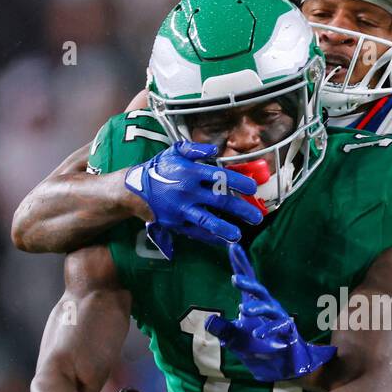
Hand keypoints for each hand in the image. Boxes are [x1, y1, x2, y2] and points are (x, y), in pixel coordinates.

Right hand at [124, 141, 260, 257]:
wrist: (134, 189)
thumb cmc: (159, 168)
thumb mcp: (174, 152)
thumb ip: (195, 149)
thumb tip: (215, 150)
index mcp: (191, 172)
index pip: (220, 177)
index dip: (239, 182)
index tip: (253, 187)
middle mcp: (188, 191)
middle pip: (219, 200)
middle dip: (241, 209)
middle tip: (257, 217)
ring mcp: (182, 209)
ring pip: (207, 220)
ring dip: (225, 228)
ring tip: (239, 235)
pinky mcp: (176, 223)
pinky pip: (196, 232)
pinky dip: (210, 238)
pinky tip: (224, 241)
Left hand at [205, 243, 336, 381]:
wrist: (283, 367)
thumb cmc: (260, 347)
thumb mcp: (236, 339)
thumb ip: (224, 329)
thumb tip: (210, 320)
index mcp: (254, 303)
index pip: (247, 280)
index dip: (240, 263)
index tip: (232, 246)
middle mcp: (268, 306)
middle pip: (258, 290)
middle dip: (248, 282)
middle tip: (234, 278)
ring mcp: (279, 318)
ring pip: (269, 308)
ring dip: (257, 308)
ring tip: (243, 310)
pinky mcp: (288, 332)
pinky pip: (280, 328)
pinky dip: (269, 330)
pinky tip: (258, 334)